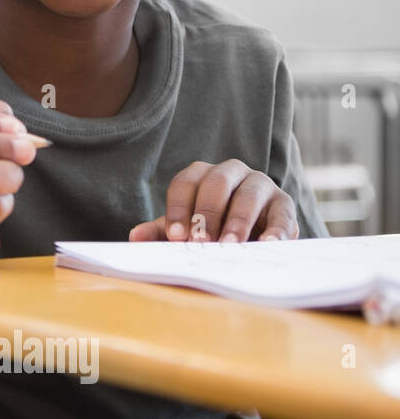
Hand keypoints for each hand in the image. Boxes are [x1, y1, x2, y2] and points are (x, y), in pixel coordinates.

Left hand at [128, 159, 299, 242]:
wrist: (250, 236)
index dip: (178, 209)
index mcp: (201, 175)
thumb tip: (135, 237)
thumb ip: (162, 231)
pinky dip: (275, 229)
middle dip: (207, 213)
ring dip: (238, 221)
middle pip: (216, 183)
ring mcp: (260, 184)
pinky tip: (267, 245)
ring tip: (230, 246)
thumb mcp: (186, 230)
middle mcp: (230, 172)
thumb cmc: (211, 229)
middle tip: (200, 242)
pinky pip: (281, 213)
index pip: (185, 183)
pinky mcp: (284, 203)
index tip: (175, 237)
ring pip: (249, 194)